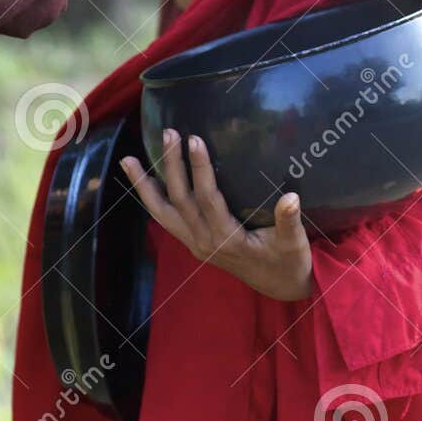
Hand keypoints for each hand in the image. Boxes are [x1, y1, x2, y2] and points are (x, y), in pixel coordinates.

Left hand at [121, 129, 313, 300]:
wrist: (281, 287)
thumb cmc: (290, 262)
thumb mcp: (294, 243)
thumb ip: (289, 220)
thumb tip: (291, 197)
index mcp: (227, 240)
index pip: (207, 199)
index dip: (200, 169)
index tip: (195, 140)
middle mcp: (205, 242)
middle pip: (179, 201)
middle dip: (171, 166)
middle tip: (169, 133)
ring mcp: (196, 244)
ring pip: (162, 213)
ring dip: (144, 186)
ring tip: (127, 160)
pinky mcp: (194, 243)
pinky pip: (166, 219)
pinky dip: (152, 199)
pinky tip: (144, 181)